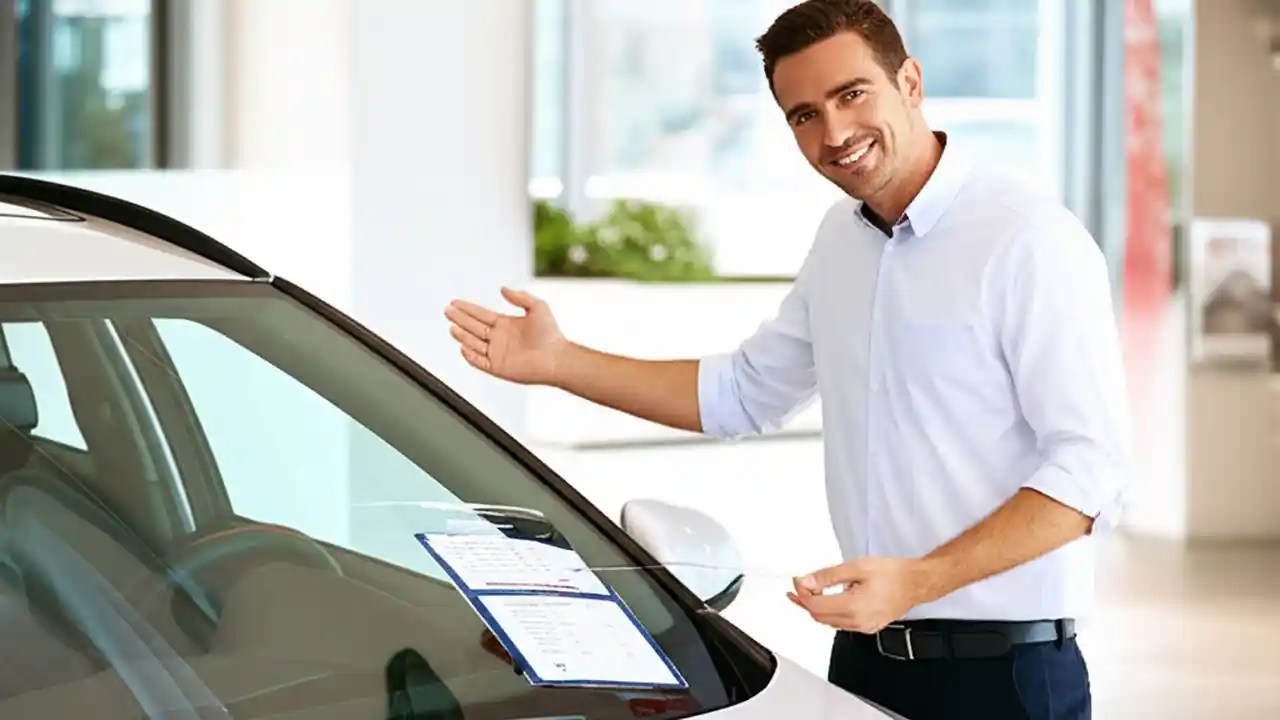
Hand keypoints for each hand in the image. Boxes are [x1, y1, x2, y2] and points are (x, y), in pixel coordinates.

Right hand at [444, 287, 567, 384]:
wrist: (557, 357)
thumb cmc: (551, 334)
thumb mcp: (538, 307)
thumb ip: (520, 297)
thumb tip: (503, 288)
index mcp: (506, 325)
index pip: (481, 315)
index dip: (468, 309)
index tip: (455, 302)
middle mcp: (499, 339)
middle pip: (474, 327)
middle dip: (460, 319)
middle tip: (447, 310)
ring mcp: (498, 353)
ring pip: (474, 343)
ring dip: (462, 335)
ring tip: (452, 326)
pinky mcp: (498, 367)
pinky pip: (479, 362)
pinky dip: (470, 355)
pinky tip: (463, 347)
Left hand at [787, 557, 935, 633]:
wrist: (916, 582)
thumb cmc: (893, 574)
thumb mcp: (857, 567)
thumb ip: (829, 575)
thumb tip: (807, 581)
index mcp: (853, 607)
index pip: (815, 605)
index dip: (802, 592)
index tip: (797, 580)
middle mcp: (857, 622)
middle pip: (819, 616)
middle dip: (805, 601)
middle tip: (798, 586)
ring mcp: (863, 626)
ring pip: (829, 621)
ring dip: (817, 607)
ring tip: (809, 591)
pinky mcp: (868, 626)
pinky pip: (842, 623)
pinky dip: (830, 612)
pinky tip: (828, 600)